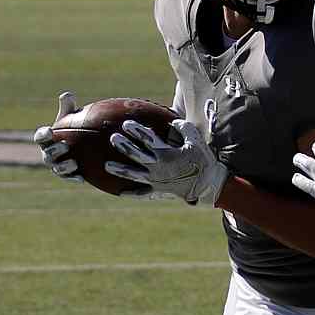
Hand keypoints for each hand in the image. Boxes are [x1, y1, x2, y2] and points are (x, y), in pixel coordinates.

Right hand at [34, 90, 84, 182]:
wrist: (84, 145)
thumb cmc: (74, 128)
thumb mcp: (71, 117)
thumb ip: (68, 108)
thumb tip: (67, 95)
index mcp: (46, 139)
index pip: (40, 136)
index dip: (42, 134)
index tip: (50, 131)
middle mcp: (47, 153)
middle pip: (47, 153)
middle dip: (54, 150)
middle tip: (65, 146)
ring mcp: (55, 166)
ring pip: (57, 168)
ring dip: (64, 167)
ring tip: (74, 163)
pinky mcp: (66, 176)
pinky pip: (68, 178)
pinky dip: (74, 178)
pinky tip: (82, 178)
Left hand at [107, 117, 226, 205]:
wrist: (208, 186)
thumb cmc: (203, 161)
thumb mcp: (196, 141)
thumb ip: (184, 128)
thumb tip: (173, 120)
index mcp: (166, 154)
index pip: (148, 139)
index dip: (136, 131)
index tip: (126, 124)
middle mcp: (158, 167)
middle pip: (137, 155)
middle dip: (124, 146)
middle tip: (113, 138)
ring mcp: (156, 180)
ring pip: (134, 175)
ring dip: (120, 170)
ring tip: (107, 165)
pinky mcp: (158, 191)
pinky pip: (142, 193)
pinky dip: (131, 193)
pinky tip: (120, 193)